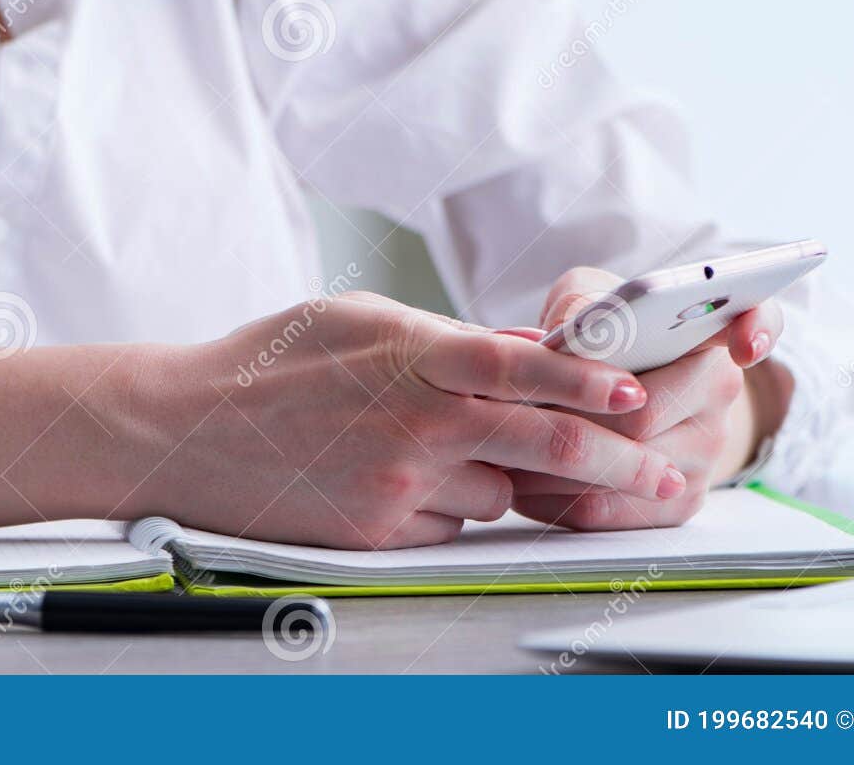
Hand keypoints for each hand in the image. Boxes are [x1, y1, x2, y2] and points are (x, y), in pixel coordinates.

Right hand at [139, 292, 687, 549]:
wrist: (188, 430)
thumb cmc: (269, 366)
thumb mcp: (356, 319)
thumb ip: (444, 336)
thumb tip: (526, 347)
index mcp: (412, 356)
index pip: (524, 363)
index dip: (593, 379)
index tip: (640, 393)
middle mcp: (415, 422)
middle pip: (547, 447)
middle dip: (621, 466)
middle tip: (665, 477)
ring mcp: (397, 485)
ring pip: (497, 493)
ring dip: (494, 477)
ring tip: (425, 448)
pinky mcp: (379, 534)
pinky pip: (448, 528)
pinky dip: (442, 507)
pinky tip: (390, 479)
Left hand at [506, 266, 782, 530]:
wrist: (625, 397)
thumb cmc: (604, 338)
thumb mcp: (591, 299)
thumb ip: (583, 302)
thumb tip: (568, 331)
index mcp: (708, 337)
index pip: (758, 319)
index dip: (757, 330)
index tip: (743, 344)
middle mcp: (719, 395)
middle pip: (642, 416)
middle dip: (570, 417)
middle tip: (509, 410)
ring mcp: (705, 455)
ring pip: (623, 469)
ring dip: (553, 462)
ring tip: (499, 445)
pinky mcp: (676, 503)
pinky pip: (607, 509)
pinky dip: (552, 497)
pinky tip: (516, 479)